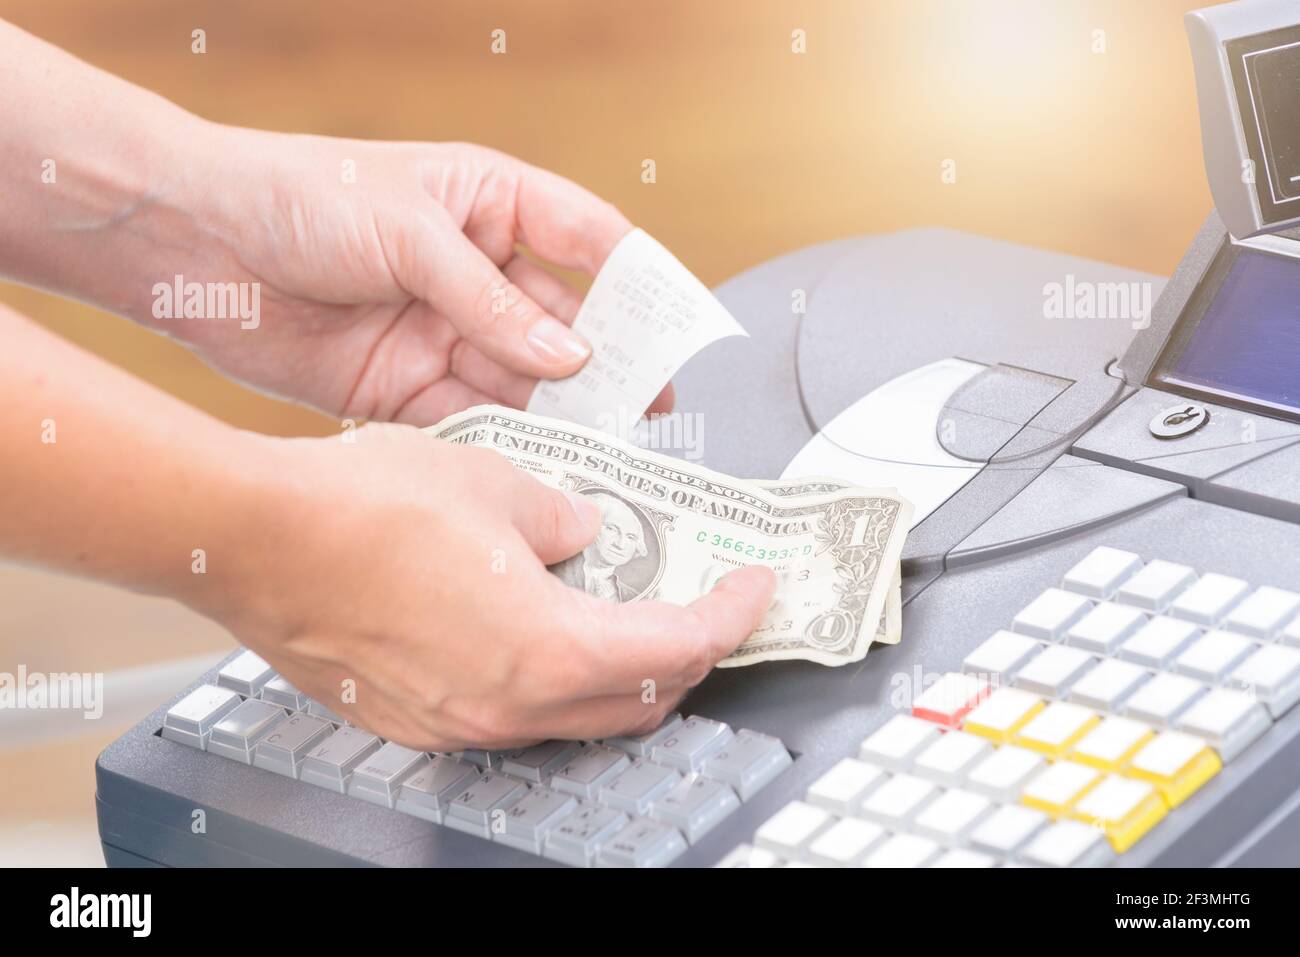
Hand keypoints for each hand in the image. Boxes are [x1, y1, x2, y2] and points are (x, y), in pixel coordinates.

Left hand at [161, 127, 672, 424]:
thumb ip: (494, 303)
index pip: (591, 243)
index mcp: (493, 206)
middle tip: (649, 413)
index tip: (681, 332)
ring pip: (522, 383)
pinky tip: (533, 465)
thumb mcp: (412, 234)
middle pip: (565, 328)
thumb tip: (572, 359)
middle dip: (608, 370)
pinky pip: (468, 420)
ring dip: (559, 416)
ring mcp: (444, 333)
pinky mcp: (404, 387)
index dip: (641, 286)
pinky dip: (500, 444)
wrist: (194, 244)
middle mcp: (478, 274)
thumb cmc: (298, 197)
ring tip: (603, 452)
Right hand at [213, 424, 773, 748]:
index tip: (753, 587)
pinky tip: (538, 624)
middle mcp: (509, 706)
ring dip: (618, 670)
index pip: (678, 648)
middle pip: (638, 702)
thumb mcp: (495, 482)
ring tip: (627, 610)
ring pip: (575, 715)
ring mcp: (460, 722)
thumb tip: (584, 531)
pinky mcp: (418, 717)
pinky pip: (511, 710)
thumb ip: (562, 514)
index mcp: (549, 650)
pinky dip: (550, 676)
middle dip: (687, 654)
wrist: (253, 540)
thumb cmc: (361, 509)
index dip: (730, 616)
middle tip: (704, 606)